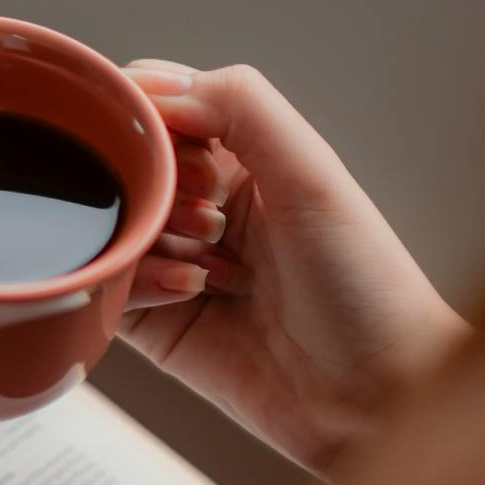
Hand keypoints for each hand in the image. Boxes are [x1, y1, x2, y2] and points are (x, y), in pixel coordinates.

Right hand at [122, 63, 467, 474]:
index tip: (165, 145)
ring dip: (152, 237)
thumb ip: (240, 105)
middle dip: (149, 184)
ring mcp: (179, 265)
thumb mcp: (313, 174)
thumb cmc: (366, 289)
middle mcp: (209, 207)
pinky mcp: (159, 325)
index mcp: (247, 159)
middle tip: (203, 215)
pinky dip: (137, 281)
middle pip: (126, 165)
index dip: (149, 116)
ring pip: (112, 226)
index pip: (161, 105)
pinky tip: (193, 293)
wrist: (375, 399)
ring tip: (211, 266)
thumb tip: (154, 86)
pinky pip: (109, 287)